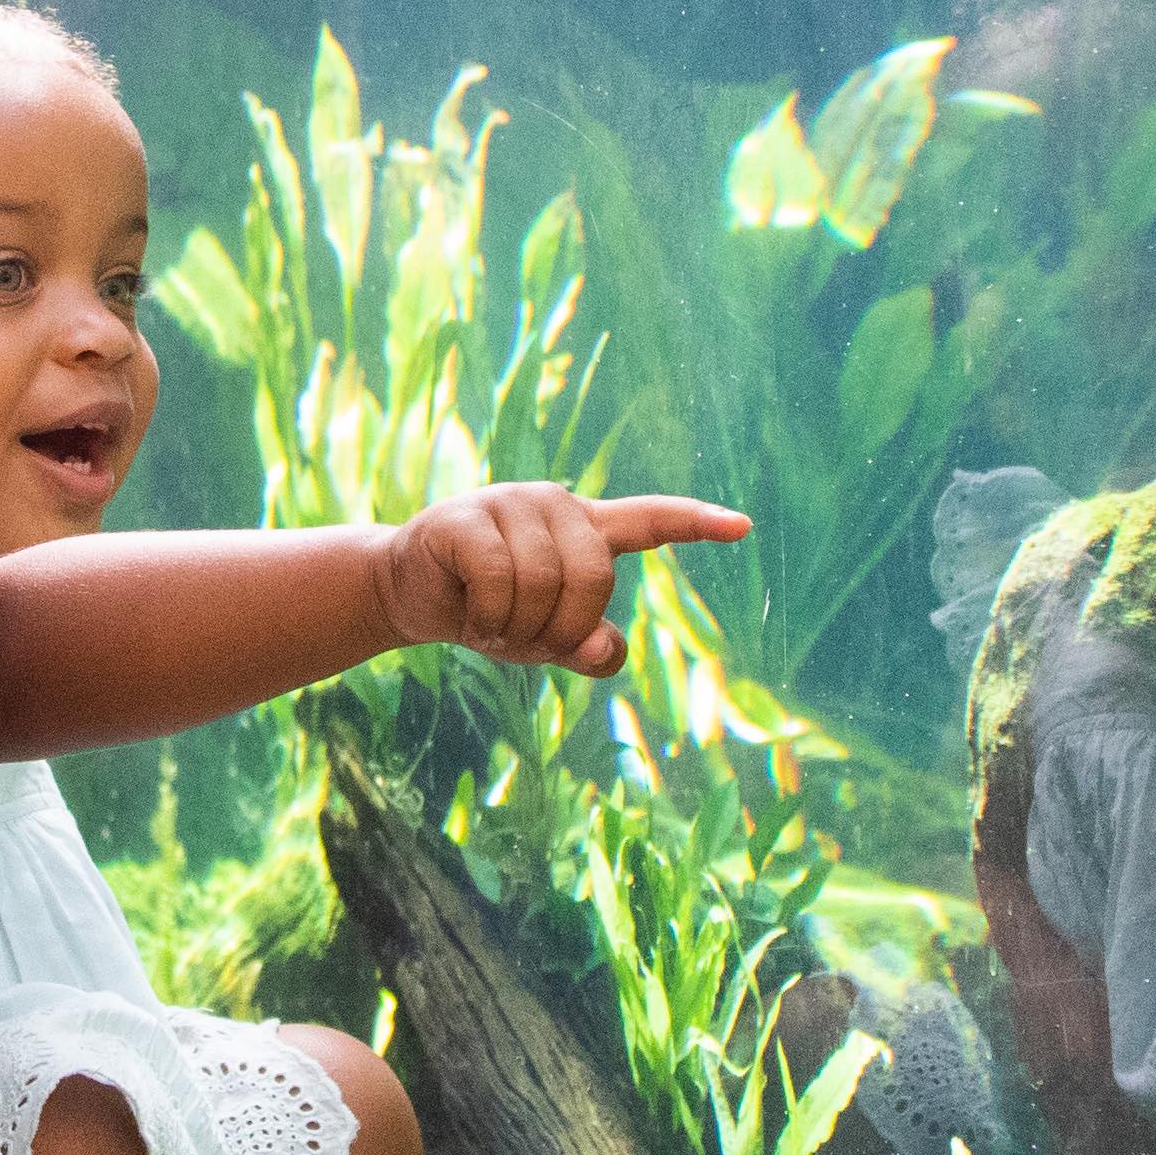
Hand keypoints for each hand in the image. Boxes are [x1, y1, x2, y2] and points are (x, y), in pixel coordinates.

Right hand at [371, 486, 749, 676]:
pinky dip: (490, 614)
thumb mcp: (547, 640)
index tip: (743, 526)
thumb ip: (587, 648)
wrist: (411, 596)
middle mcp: (555, 505)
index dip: (697, 524)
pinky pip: (500, 576)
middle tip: (528, 639)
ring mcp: (509, 503)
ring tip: (492, 624)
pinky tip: (471, 615)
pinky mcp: (464, 515)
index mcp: (586, 530)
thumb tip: (604, 651)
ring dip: (518, 625)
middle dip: (565, 625)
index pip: (651, 519)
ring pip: (543, 580)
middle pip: (596, 574)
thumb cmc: (492, 612)